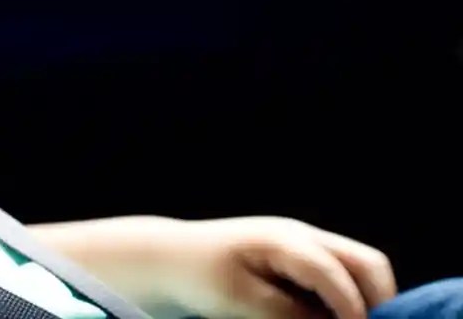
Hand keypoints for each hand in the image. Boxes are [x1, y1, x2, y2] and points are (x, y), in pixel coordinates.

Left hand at [148, 216, 396, 318]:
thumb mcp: (239, 302)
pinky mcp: (300, 259)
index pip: (335, 274)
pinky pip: (341, 276)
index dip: (352, 311)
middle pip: (367, 263)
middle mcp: (303, 236)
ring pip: (360, 268)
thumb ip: (289, 314)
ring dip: (365, 300)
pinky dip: (346, 299)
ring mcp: (304, 244)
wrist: (168, 258)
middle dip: (378, 302)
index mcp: (285, 241)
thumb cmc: (197, 276)